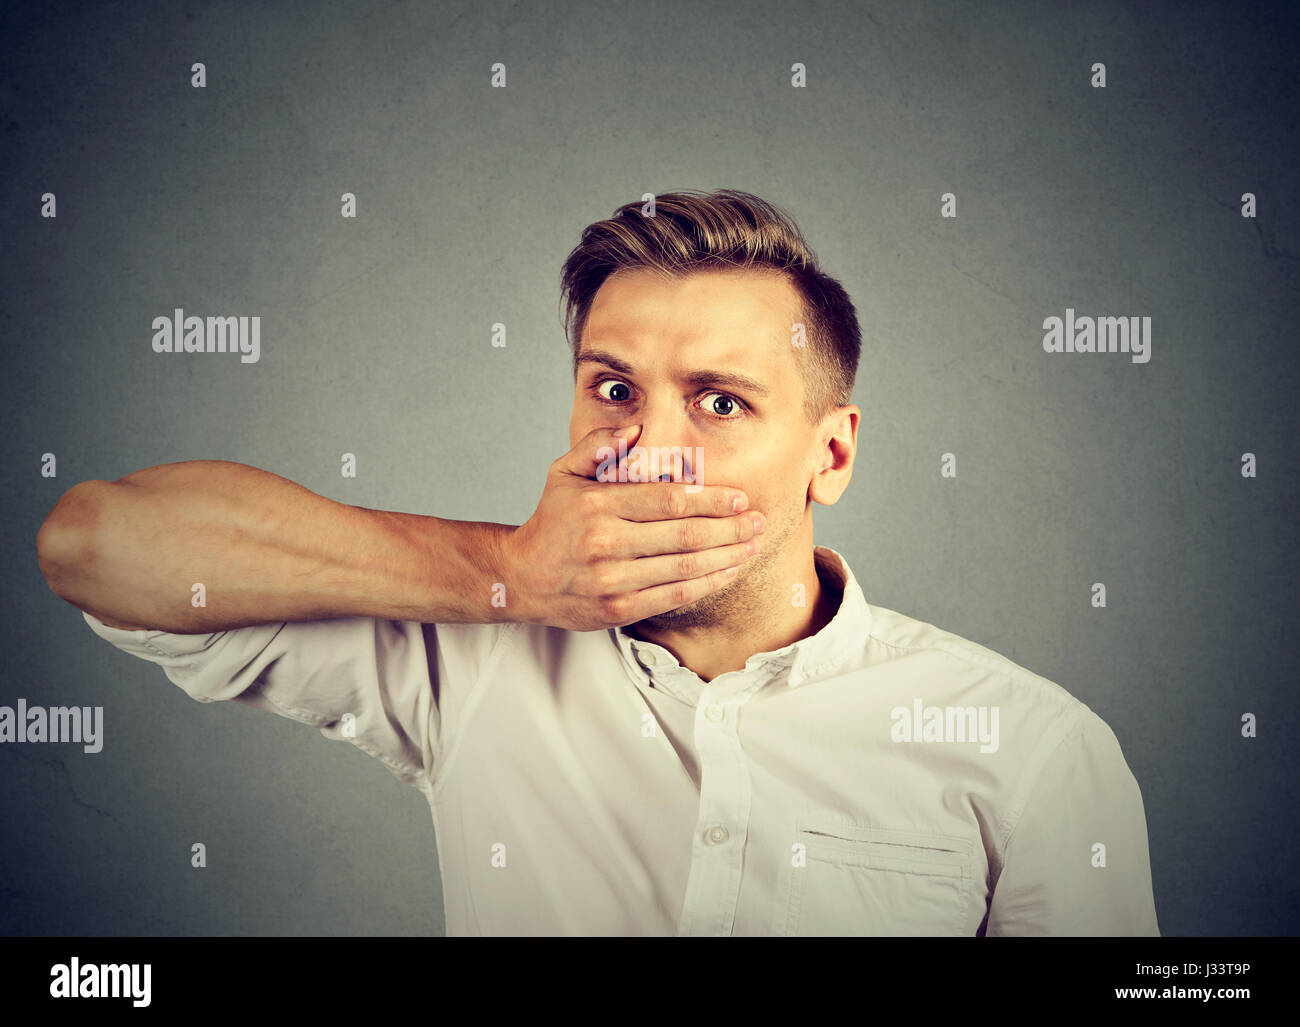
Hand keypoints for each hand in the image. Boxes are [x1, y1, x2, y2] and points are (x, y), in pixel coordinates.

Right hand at [501, 424, 764, 629]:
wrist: (520, 577)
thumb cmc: (552, 521)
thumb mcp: (564, 473)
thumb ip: (598, 445)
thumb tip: (637, 430)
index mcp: (598, 506)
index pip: (669, 499)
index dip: (711, 499)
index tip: (740, 497)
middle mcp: (606, 544)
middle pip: (685, 534)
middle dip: (730, 528)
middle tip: (759, 521)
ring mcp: (612, 580)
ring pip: (685, 567)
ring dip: (727, 556)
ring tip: (752, 546)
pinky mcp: (618, 609)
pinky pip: (674, 596)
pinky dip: (707, 584)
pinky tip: (728, 572)